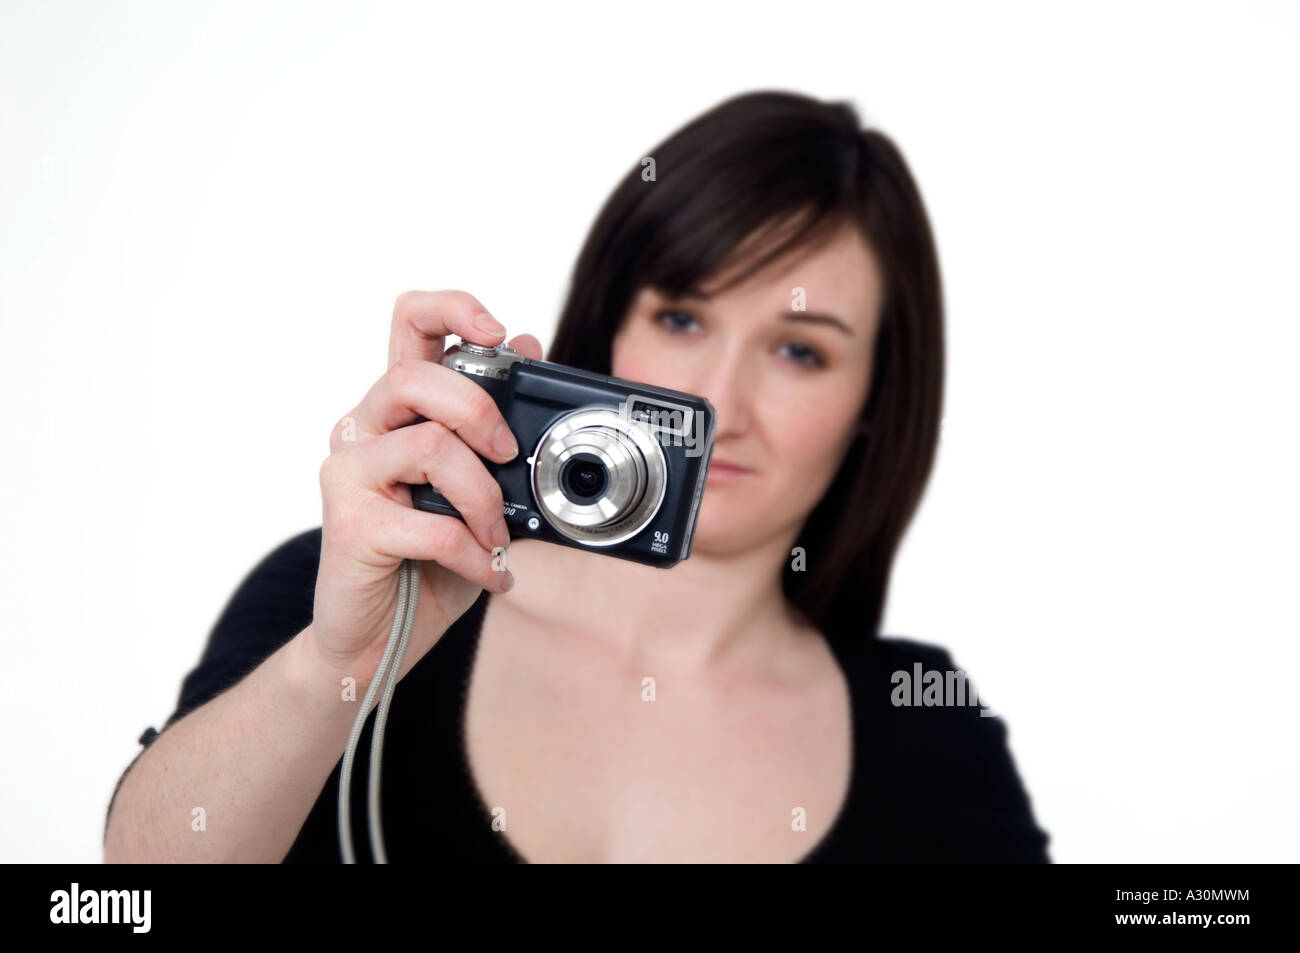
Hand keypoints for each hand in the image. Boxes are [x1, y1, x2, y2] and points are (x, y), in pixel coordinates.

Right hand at [309, 290, 542, 686]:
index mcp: (400, 411)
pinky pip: (429, 524)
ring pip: (427, 447)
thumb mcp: (484, 491)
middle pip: (411, 376)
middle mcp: (365, 430)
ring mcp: (350, 475)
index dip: (451, 308)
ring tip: (498, 536)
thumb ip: (500, 429)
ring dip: (483, 497)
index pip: (409, 323)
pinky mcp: (348, 525)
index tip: (497, 332)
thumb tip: (531, 348)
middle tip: (507, 456)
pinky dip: (473, 552)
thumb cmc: (430, 562)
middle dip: (477, 410)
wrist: (379, 642)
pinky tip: (486, 573)